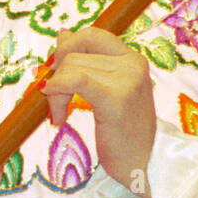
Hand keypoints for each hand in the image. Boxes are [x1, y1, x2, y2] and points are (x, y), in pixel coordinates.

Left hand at [41, 27, 155, 197]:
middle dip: (56, 74)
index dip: (66, 47)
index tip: (54, 69)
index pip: (90, 35)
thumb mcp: (105, 88)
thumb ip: (86, 60)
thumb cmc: (123, 130)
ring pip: (70, 68)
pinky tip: (56, 113)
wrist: (144, 165)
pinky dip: (57, 91)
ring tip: (60, 115)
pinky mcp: (116, 99)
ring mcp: (127, 80)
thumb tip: (62, 33)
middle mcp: (132, 64)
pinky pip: (75, 80)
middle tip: (53, 98)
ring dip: (55, 94)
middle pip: (75, 53)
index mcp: (132, 58)